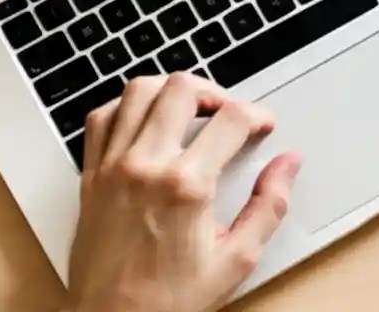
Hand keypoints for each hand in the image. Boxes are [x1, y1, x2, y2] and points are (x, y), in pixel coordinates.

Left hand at [67, 73, 302, 311]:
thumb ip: (269, 205)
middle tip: (228, 113)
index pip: (231, 120)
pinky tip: (145, 122)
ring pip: (138, 91)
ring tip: (190, 109)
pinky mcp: (91, 176)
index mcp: (186, 186)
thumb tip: (287, 166)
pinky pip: (101, 118)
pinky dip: (126, 108)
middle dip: (216, 92)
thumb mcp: (237, 259)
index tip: (262, 125)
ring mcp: (113, 167)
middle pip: (182, 89)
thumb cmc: (169, 300)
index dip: (257, 115)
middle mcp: (145, 166)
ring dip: (170, 91)